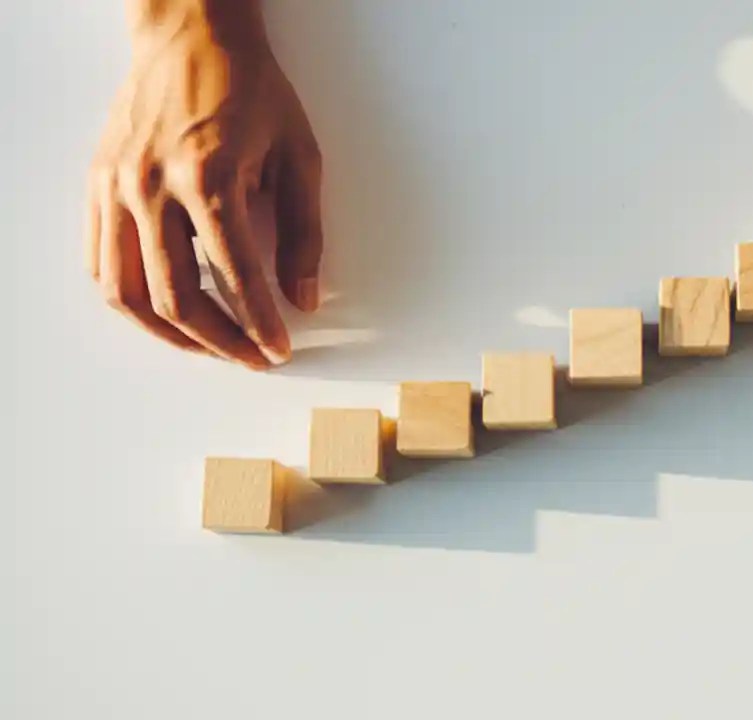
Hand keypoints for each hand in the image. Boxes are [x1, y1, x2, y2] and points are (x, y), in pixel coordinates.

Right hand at [87, 0, 321, 368]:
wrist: (190, 35)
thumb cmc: (251, 91)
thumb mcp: (299, 157)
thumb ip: (304, 233)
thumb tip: (302, 299)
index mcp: (208, 176)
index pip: (235, 276)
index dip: (261, 324)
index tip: (280, 349)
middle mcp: (151, 186)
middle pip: (175, 297)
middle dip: (219, 341)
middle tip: (251, 357)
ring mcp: (114, 187)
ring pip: (125, 292)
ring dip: (168, 334)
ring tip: (208, 346)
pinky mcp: (95, 185)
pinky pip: (99, 264)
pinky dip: (130, 300)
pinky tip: (164, 312)